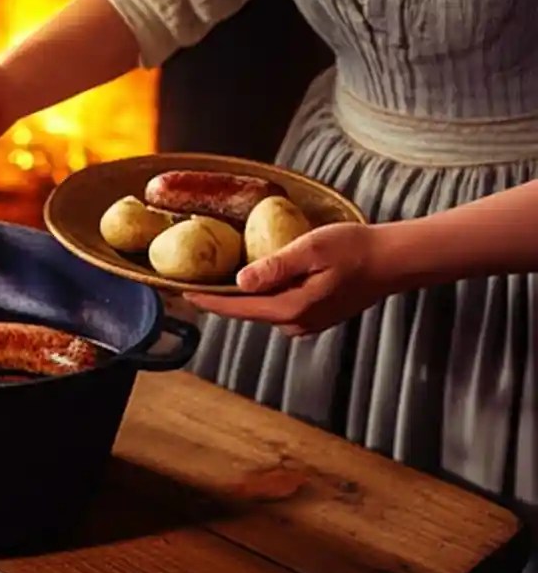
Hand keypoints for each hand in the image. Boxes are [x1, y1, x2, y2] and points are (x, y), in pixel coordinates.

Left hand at [185, 222, 396, 336]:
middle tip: (193, 280)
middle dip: (220, 297)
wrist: (393, 261)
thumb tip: (240, 282)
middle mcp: (295, 323)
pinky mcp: (313, 317)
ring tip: (218, 276)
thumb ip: (275, 266)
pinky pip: (278, 307)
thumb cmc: (355, 248)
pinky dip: (264, 295)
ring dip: (242, 295)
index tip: (180, 292)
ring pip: (262, 309)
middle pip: (246, 311)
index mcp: (290, 309)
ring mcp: (305, 324)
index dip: (206, 299)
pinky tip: (257, 278)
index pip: (236, 308)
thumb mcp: (312, 248)